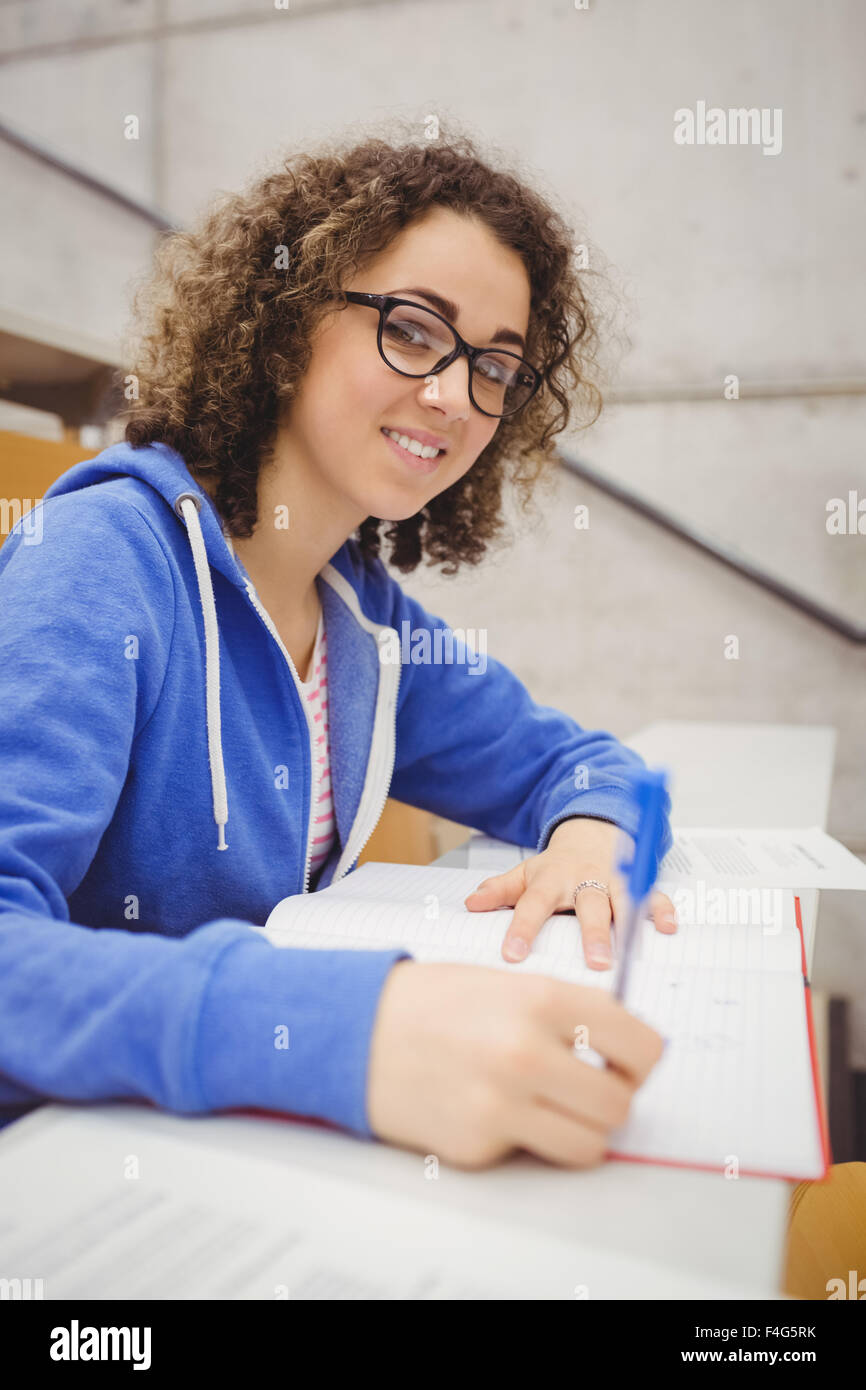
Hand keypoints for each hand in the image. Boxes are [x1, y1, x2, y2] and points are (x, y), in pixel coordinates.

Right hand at [367, 960, 664, 1168]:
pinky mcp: (477, 1146)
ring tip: (549, 1106)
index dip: (642, 1061)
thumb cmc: (431, 1001)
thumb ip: (568, 1013)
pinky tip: (488, 1107)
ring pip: (589, 1145)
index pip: (639, 1046)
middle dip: (611, 1101)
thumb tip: (625, 1053)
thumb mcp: (507, 982)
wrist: (352, 1029)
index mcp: (542, 999)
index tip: (629, 1065)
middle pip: (619, 1105)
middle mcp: (527, 1052)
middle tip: (589, 1090)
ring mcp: (501, 1105)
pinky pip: (530, 1154)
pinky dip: (521, 1139)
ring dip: (579, 1130)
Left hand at [463, 817, 676, 968]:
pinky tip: (668, 928)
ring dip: (629, 925)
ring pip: (623, 902)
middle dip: (593, 934)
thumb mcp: (525, 873)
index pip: (533, 906)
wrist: (592, 831)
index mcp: (551, 881)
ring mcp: (613, 881)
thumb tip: (470, 904)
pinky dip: (662, 910)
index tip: (513, 955)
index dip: (523, 930)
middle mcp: (584, 880)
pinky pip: (652, 896)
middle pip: (588, 906)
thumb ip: (500, 890)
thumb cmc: (557, 865)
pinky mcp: (637, 883)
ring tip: (634, 952)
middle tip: (596, 964)